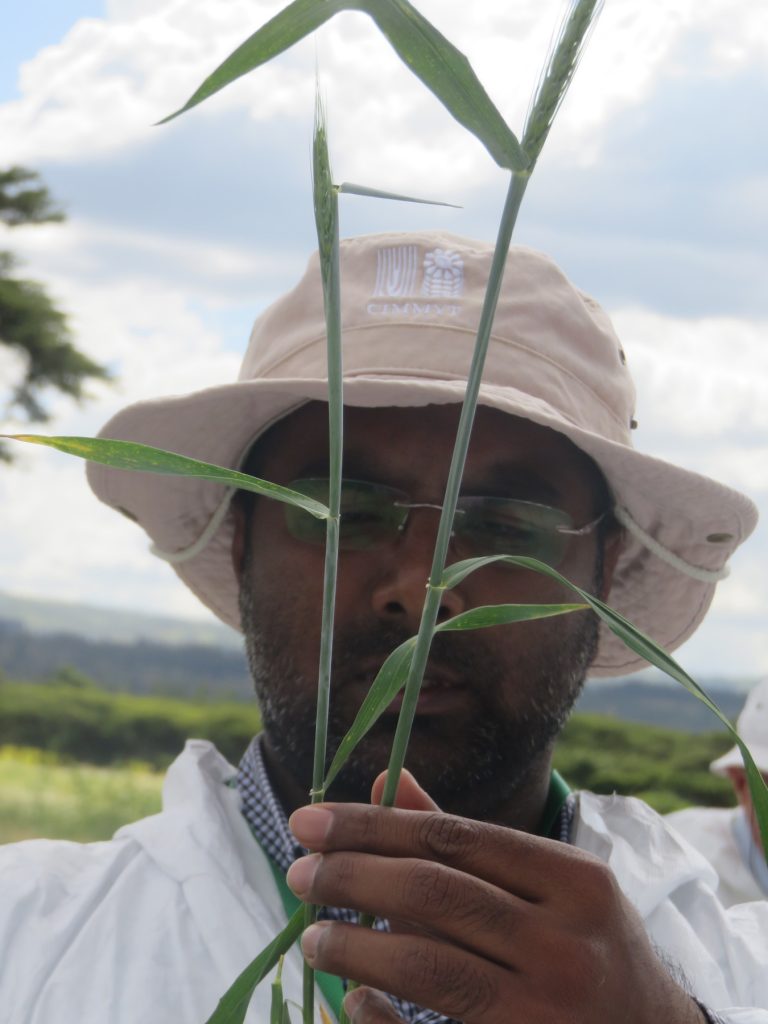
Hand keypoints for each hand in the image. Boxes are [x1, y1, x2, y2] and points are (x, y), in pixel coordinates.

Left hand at [287, 773, 705, 1023]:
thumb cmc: (589, 951)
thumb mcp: (551, 887)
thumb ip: (466, 839)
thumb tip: (388, 781)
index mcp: (575, 881)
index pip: (454, 838)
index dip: (373, 826)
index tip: (311, 822)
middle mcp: (567, 944)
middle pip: (434, 894)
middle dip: (352, 878)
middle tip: (298, 873)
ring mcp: (547, 1013)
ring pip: (427, 966)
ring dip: (354, 949)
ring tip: (312, 937)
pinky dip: (379, 1018)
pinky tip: (354, 1002)